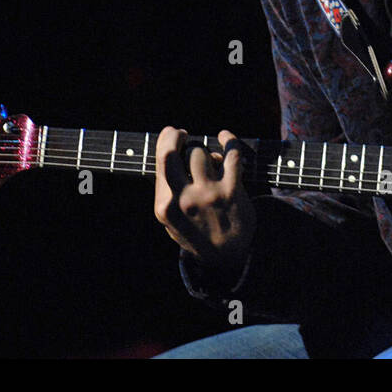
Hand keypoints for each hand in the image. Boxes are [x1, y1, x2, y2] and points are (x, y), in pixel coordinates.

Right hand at [154, 127, 255, 271]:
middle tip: (182, 133)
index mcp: (165, 206)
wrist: (227, 258)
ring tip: (211, 159)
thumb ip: (166, 193)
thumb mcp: (171, 222)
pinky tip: (226, 138)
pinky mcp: (231, 192)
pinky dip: (230, 141)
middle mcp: (183, 199)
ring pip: (200, 152)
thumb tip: (170, 155)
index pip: (160, 163)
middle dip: (175, 136)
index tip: (171, 134)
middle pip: (171, 153)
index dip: (165, 140)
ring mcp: (207, 194)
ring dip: (205, 150)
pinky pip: (230, 155)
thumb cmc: (198, 235)